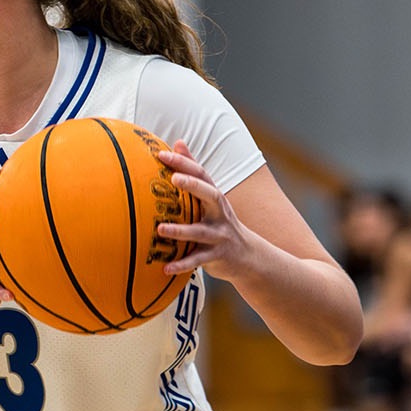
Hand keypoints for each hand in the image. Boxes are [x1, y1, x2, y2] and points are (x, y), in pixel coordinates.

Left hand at [156, 142, 258, 282]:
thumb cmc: (220, 222)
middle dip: (193, 186)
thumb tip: (178, 142)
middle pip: (209, 195)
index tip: (162, 154)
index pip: (201, 174)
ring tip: (161, 229)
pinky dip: (182, 264)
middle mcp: (219, 213)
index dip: (184, 162)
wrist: (249, 256)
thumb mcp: (211, 197)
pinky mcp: (217, 256)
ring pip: (200, 231)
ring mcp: (219, 235)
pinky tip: (165, 267)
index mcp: (214, 197)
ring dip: (181, 231)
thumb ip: (194, 172)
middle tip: (174, 179)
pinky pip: (198, 260)